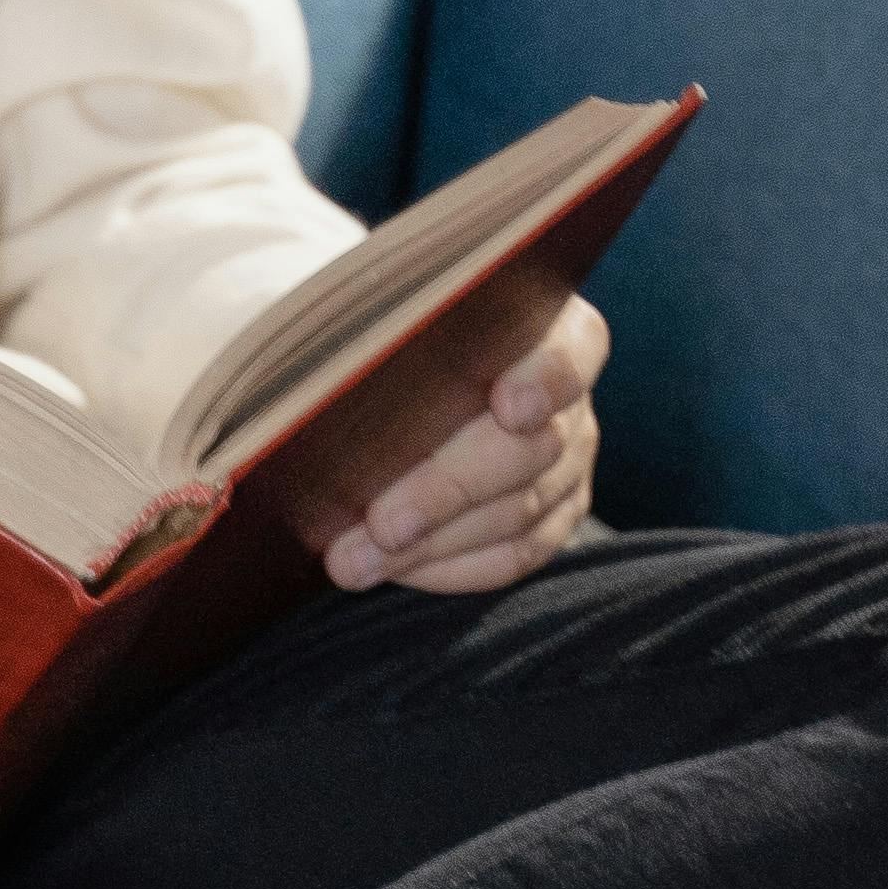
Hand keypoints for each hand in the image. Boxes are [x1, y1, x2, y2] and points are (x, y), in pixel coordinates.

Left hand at [321, 293, 607, 596]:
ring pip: (517, 513)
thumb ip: (373, 333)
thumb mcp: (377, 318)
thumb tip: (320, 363)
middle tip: (382, 524)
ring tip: (356, 560)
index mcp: (543, 330)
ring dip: (431, 543)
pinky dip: (451, 568)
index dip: (543, 380)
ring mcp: (567, 461)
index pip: (564, 353)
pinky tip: (396, 570)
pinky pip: (514, 555)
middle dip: (447, 491)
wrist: (400, 386)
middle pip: (529, 450)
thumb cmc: (385, 340)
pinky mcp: (555, 515)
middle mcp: (565, 399)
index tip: (509, 406)